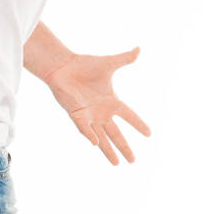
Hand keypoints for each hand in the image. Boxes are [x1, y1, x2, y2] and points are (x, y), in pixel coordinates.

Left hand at [44, 47, 149, 164]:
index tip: (149, 134)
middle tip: (133, 161)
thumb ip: (124, 59)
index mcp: (111, 102)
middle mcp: (101, 112)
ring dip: (108, 151)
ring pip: (101, 138)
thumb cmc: (85, 65)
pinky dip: (90, 135)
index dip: (138, 124)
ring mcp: (89, 116)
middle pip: (116, 134)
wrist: (64, 67)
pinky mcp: (77, 114)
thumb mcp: (109, 64)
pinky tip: (96, 144)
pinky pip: (85, 128)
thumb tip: (139, 49)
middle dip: (124, 147)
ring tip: (117, 164)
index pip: (129, 116)